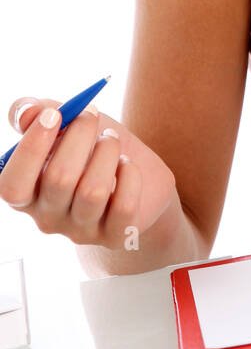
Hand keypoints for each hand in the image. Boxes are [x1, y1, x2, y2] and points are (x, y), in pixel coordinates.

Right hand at [0, 96, 176, 249]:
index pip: (12, 186)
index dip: (31, 149)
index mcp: (27, 193)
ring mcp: (81, 231)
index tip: (54, 114)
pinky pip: (123, 206)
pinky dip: (130, 176)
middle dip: (80, 134)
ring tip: (111, 140)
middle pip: (58, 180)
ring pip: (93, 192)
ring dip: (107, 151)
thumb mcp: (66, 123)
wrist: (140, 176)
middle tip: (92, 114)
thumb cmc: (93, 147)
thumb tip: (28, 111)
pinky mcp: (115, 237)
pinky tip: (127, 166)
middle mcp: (49, 217)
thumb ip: (38, 112)